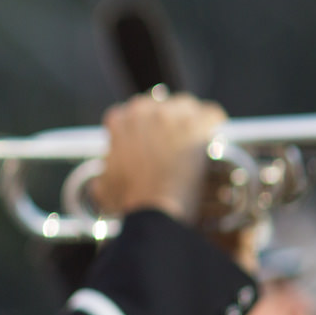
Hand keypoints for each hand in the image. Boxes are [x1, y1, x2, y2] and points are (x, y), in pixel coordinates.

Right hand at [89, 91, 226, 222]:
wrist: (154, 209)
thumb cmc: (129, 201)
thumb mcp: (104, 188)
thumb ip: (101, 177)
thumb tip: (100, 180)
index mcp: (119, 121)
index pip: (129, 112)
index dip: (140, 129)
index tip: (148, 144)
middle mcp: (142, 110)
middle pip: (159, 105)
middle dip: (165, 121)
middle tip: (174, 143)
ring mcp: (170, 115)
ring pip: (186, 105)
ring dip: (190, 118)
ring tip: (196, 138)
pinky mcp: (195, 124)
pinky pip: (211, 113)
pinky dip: (214, 123)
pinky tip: (215, 136)